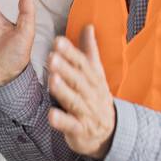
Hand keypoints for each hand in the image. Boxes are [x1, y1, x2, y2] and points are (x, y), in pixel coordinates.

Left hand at [46, 26, 115, 158]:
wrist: (108, 133)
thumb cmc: (96, 98)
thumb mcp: (96, 74)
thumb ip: (89, 51)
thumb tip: (88, 27)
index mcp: (94, 79)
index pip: (83, 64)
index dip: (71, 53)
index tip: (58, 41)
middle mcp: (91, 94)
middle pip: (79, 80)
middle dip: (66, 68)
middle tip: (52, 57)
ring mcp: (87, 112)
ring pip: (75, 101)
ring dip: (64, 90)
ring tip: (52, 80)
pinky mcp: (80, 130)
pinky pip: (71, 125)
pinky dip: (61, 120)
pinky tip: (51, 115)